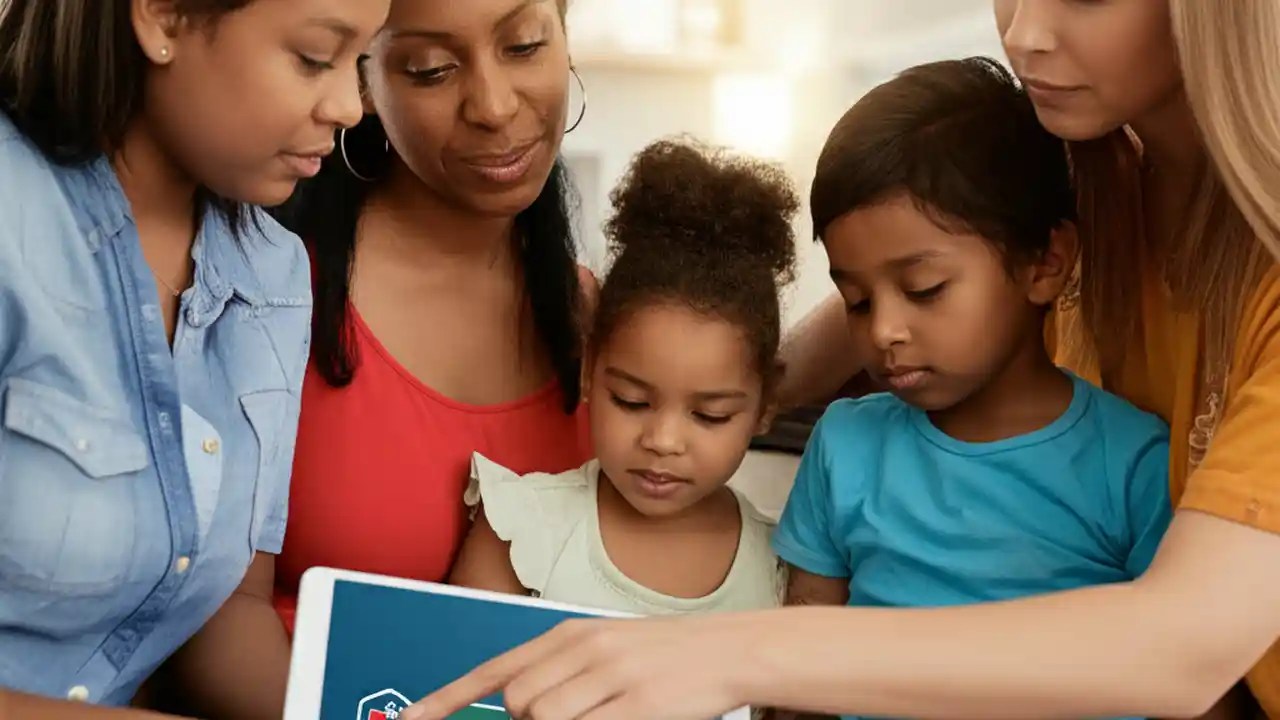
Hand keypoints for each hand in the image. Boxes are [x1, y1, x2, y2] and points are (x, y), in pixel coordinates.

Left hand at [401, 613, 761, 719]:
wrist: (727, 649)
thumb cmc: (664, 654)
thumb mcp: (604, 649)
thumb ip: (556, 671)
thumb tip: (516, 703)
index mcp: (570, 634)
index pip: (494, 670)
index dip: (447, 699)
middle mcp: (585, 651)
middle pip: (518, 705)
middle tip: (564, 719)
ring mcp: (612, 678)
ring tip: (596, 717)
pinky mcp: (639, 707)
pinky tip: (612, 719)